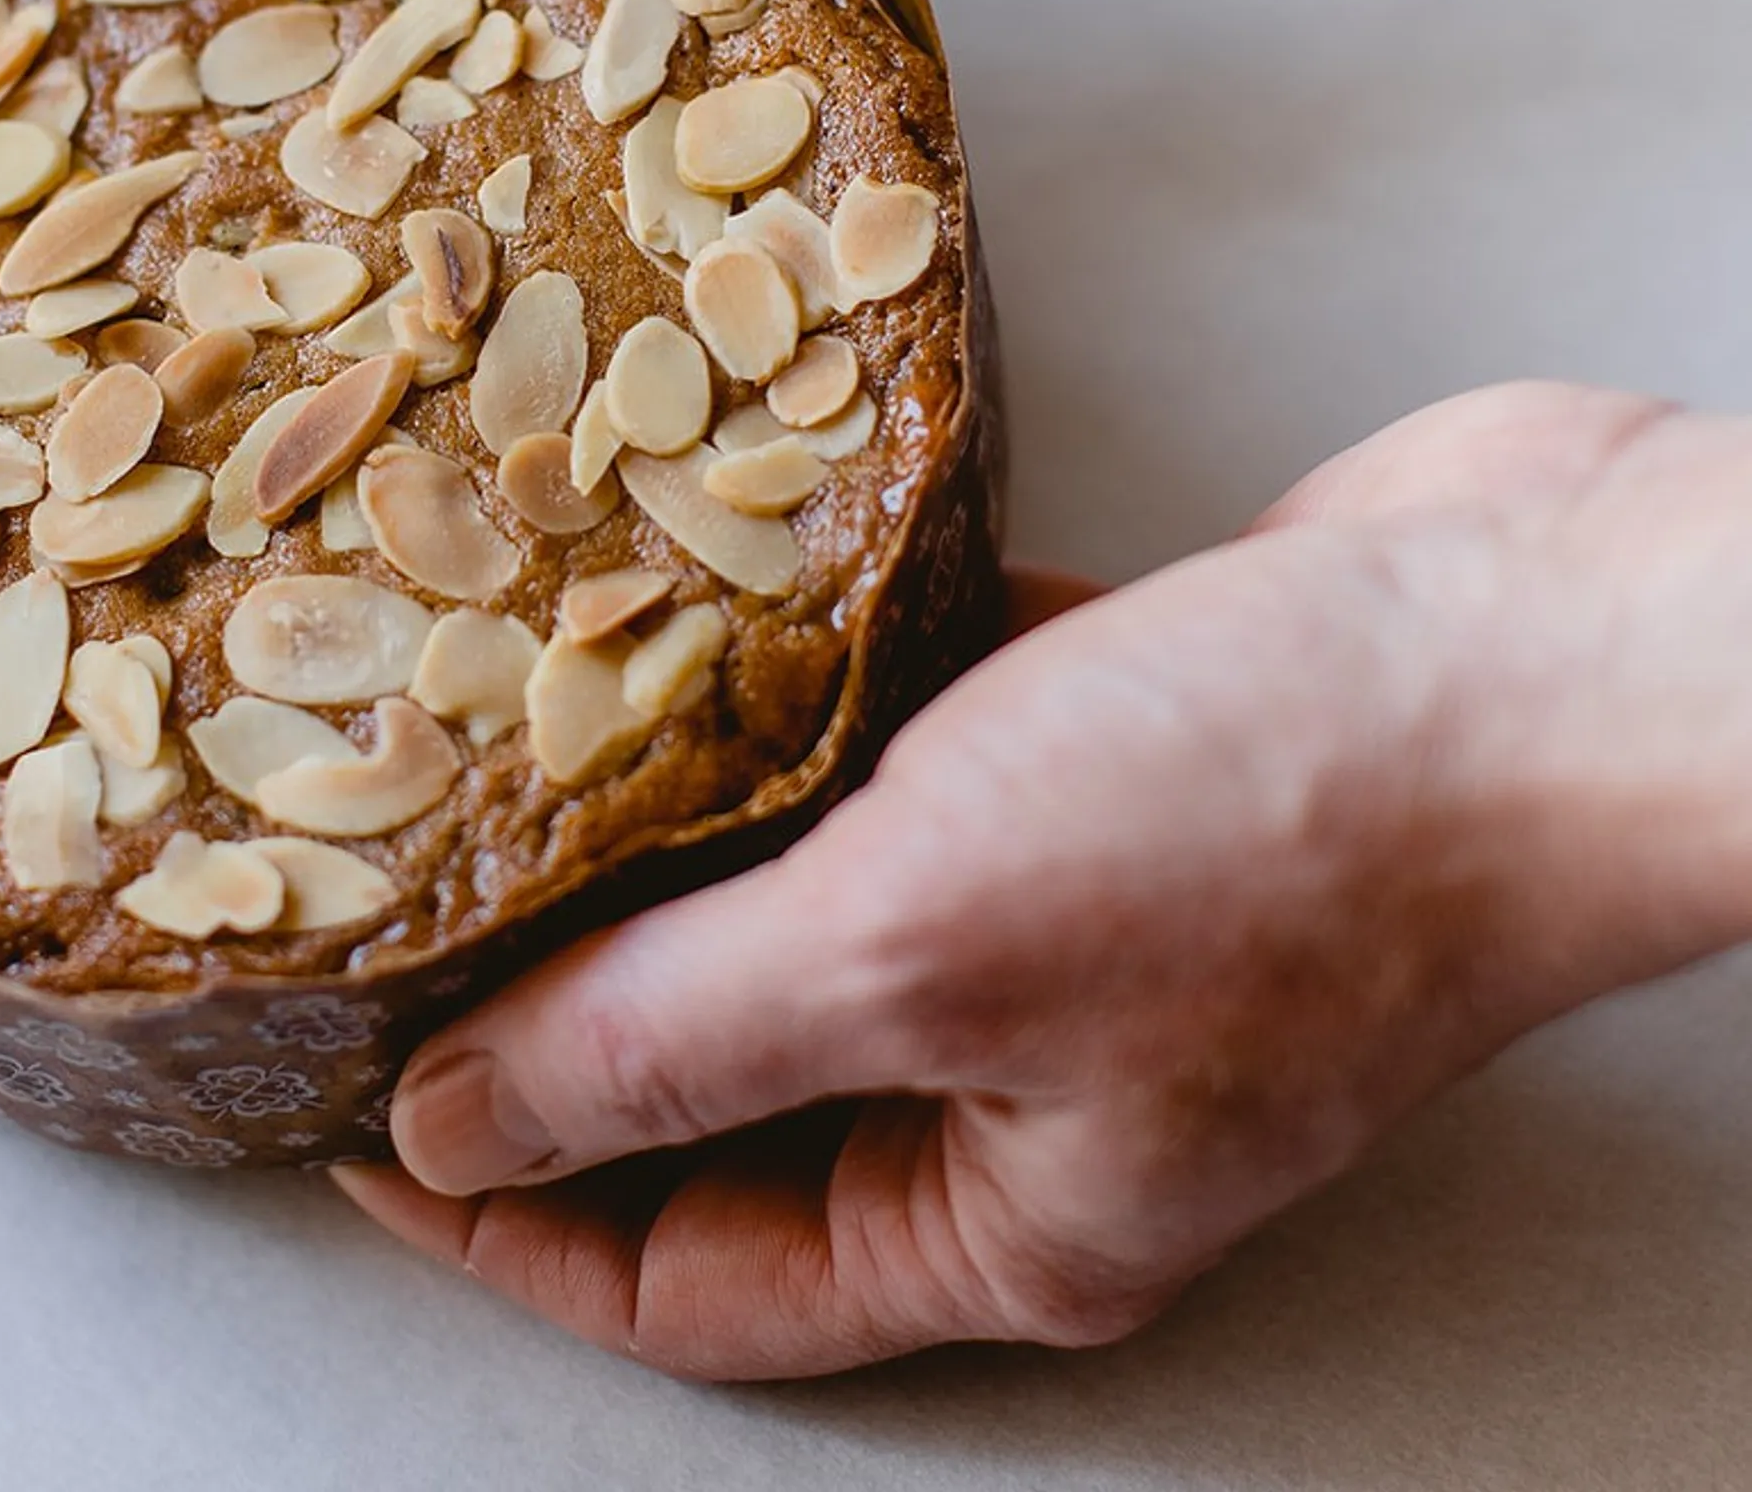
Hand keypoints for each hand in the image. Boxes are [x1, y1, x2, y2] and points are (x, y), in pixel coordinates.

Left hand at [336, 384, 1751, 1378]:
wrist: (1543, 626)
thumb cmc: (1280, 824)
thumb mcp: (915, 949)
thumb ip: (670, 1042)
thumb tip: (461, 1125)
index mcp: (1007, 1208)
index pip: (697, 1276)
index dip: (511, 1221)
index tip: (359, 1131)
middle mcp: (1040, 1078)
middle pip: (744, 1099)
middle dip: (576, 1028)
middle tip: (413, 933)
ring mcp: (1079, 910)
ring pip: (819, 917)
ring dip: (686, 854)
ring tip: (521, 775)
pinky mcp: (1105, 753)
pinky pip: (908, 759)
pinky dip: (808, 716)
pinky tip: (710, 635)